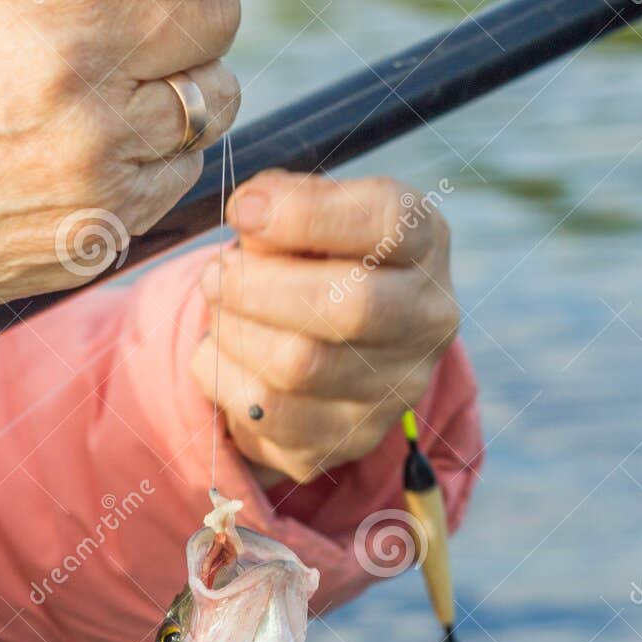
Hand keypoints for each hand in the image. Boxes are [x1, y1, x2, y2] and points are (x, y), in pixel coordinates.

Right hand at [0, 0, 256, 323]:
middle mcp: (71, 56)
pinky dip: (158, 155)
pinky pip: (187, 165)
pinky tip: (96, 151)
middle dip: (195, 15)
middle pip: (218, 15)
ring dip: (181, 90)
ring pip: (216, 96)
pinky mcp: (110, 216)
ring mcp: (96, 147)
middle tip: (141, 31)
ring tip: (111, 95)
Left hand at [193, 171, 459, 485]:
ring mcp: (393, 390)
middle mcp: (426, 321)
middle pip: (350, 307)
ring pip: (298, 365)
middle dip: (259, 287)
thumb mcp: (313, 216)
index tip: (243, 210)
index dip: (306, 214)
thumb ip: (286, 202)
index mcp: (425, 245)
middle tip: (215, 275)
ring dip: (235, 331)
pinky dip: (224, 375)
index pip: (388, 222)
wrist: (335, 348)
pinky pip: (267, 411)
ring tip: (220, 309)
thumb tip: (251, 211)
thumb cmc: (320, 262)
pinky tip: (224, 352)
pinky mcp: (348, 438)